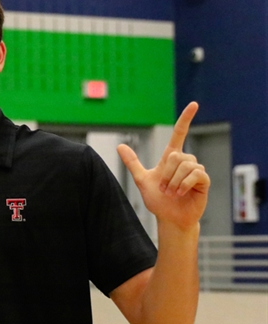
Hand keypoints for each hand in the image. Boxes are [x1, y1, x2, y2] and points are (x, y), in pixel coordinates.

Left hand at [117, 102, 209, 230]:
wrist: (169, 219)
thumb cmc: (158, 201)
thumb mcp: (142, 180)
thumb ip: (132, 163)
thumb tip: (120, 146)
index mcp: (171, 158)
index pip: (179, 133)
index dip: (185, 118)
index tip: (193, 104)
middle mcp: (185, 161)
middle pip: (176, 155)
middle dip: (166, 173)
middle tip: (163, 189)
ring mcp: (196, 171)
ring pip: (184, 164)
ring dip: (173, 181)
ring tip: (171, 193)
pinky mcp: (203, 181)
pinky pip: (195, 174)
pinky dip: (183, 184)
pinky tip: (180, 193)